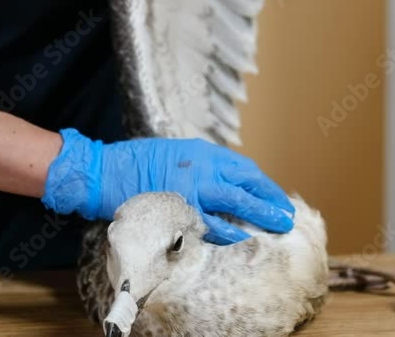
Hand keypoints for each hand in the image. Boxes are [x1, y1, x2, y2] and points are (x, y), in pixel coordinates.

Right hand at [41, 129, 294, 244]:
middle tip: (286, 218)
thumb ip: (205, 166)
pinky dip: (225, 234)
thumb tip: (230, 183)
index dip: (265, 187)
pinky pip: (208, 225)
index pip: (245, 170)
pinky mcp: (177, 210)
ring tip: (271, 231)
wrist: (107, 171)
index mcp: (204, 153)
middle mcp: (202, 169)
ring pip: (232, 206)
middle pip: (245, 187)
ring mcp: (190, 190)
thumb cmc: (141, 163)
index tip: (277, 199)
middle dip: (269, 204)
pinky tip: (238, 241)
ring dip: (254, 220)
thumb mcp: (180, 154)